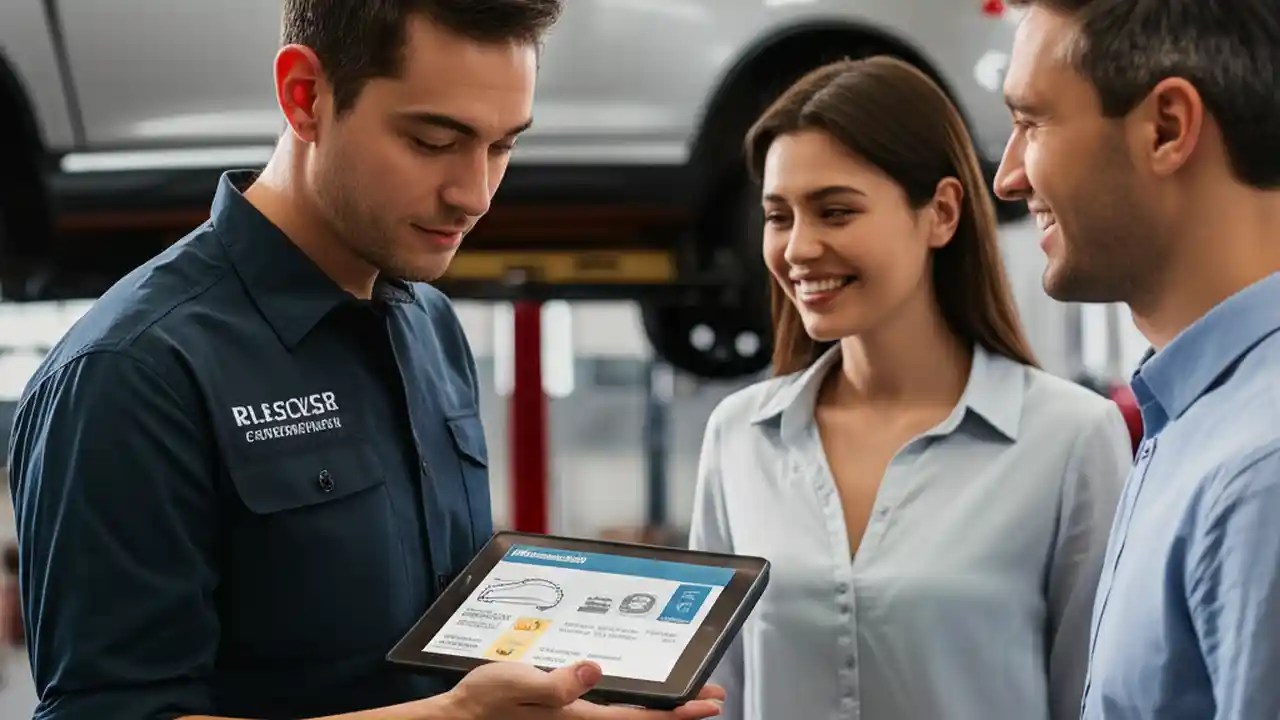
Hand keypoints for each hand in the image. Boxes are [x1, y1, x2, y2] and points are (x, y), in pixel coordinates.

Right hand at [443, 660, 724, 719]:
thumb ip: (556, 682)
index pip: (640, 716)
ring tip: (683, 695)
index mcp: (578, 717)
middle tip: (710, 696)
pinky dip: (630, 702)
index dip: (678, 711)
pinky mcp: (562, 716)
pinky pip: (607, 711)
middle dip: (678, 709)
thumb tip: (595, 670)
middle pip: (641, 718)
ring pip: (627, 716)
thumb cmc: (483, 703)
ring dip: (657, 707)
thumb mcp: (517, 684)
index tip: (709, 703)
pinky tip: (630, 688)